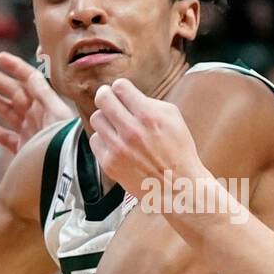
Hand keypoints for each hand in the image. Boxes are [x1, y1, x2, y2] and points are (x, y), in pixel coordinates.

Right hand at [0, 52, 73, 153]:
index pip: (31, 81)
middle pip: (16, 93)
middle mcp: (40, 118)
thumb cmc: (65, 147)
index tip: (0, 57)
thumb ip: (45, 96)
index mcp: (48, 107)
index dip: (16, 67)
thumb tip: (32, 75)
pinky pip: (7, 138)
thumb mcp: (57, 117)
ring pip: (9, 113)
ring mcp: (31, 134)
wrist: (66, 177)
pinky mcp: (25, 152)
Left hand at [89, 77, 207, 198]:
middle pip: (102, 98)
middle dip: (106, 95)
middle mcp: (131, 131)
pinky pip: (95, 139)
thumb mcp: (174, 118)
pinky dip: (104, 139)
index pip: (119, 86)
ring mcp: (118, 148)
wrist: (177, 187)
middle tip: (109, 99)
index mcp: (148, 116)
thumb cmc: (178, 151)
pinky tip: (116, 142)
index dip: (121, 88)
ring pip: (96, 118)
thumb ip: (149, 102)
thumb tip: (127, 94)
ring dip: (105, 118)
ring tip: (116, 125)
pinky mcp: (109, 164)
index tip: (123, 93)